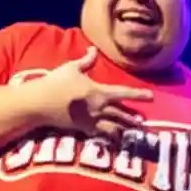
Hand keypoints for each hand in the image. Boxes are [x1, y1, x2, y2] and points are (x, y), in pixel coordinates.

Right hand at [29, 46, 153, 143]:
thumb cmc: (54, 83)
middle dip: (134, 119)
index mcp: (98, 92)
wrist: (38, 103)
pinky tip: (115, 141)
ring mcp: (91, 121)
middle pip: (122, 115)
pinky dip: (109, 138)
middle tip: (145, 124)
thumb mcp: (71, 68)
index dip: (139, 95)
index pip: (124, 93)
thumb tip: (94, 49)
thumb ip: (86, 61)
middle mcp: (98, 108)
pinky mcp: (82, 130)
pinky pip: (100, 135)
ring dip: (125, 131)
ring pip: (114, 128)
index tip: (152, 97)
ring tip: (133, 135)